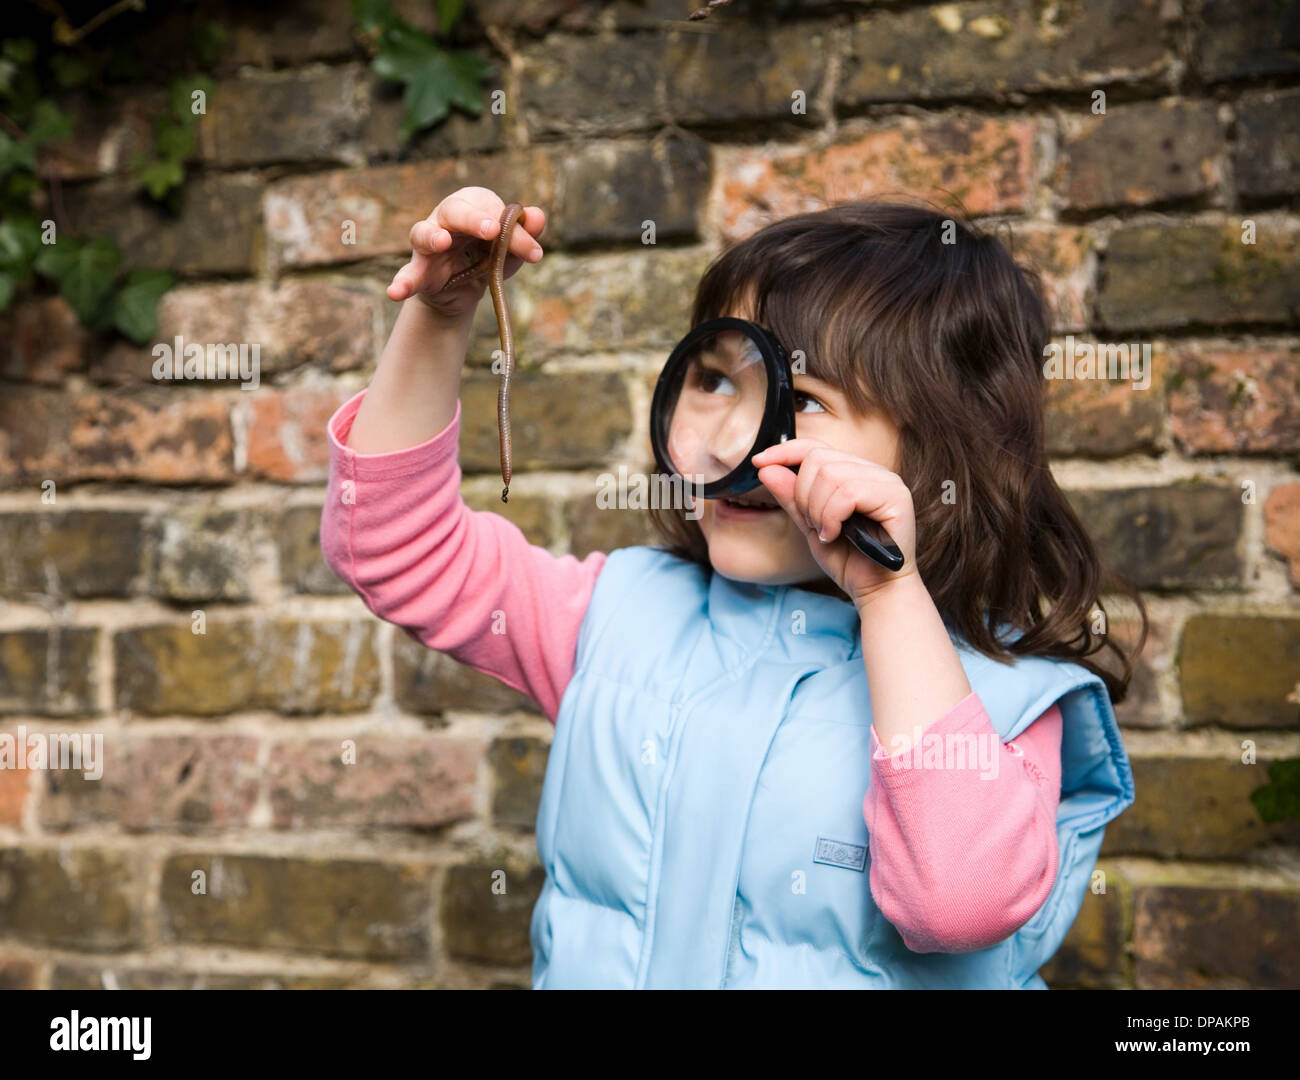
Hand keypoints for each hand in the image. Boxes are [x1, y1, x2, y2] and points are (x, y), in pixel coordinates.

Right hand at [387, 186, 546, 319]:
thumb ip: (523, 235)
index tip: (534, 252)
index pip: (491, 209)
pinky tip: (394, 293)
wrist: (467, 291)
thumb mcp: (511, 251)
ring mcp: (428, 243)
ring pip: (422, 233)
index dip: (511, 227)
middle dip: (474, 219)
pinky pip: (407, 275)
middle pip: (455, 210)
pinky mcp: (418, 270)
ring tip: (441, 242)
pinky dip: (401, 283)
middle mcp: (446, 218)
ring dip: (431, 236)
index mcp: (473, 205)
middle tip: (492, 231)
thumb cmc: (489, 258)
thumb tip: (537, 216)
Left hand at [750, 438, 919, 608]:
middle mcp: (872, 471)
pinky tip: (836, 534)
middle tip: (814, 524)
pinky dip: (832, 517)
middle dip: (803, 495)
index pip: (815, 447)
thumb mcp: (809, 525)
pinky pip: (847, 493)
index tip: (758, 462)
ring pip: (830, 474)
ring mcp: (887, 481)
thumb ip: (791, 496)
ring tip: (828, 532)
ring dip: (818, 510)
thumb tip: (766, 467)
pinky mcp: (896, 497)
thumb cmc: (848, 560)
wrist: (874, 590)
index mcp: (853, 472)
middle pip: (817, 459)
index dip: (785, 451)